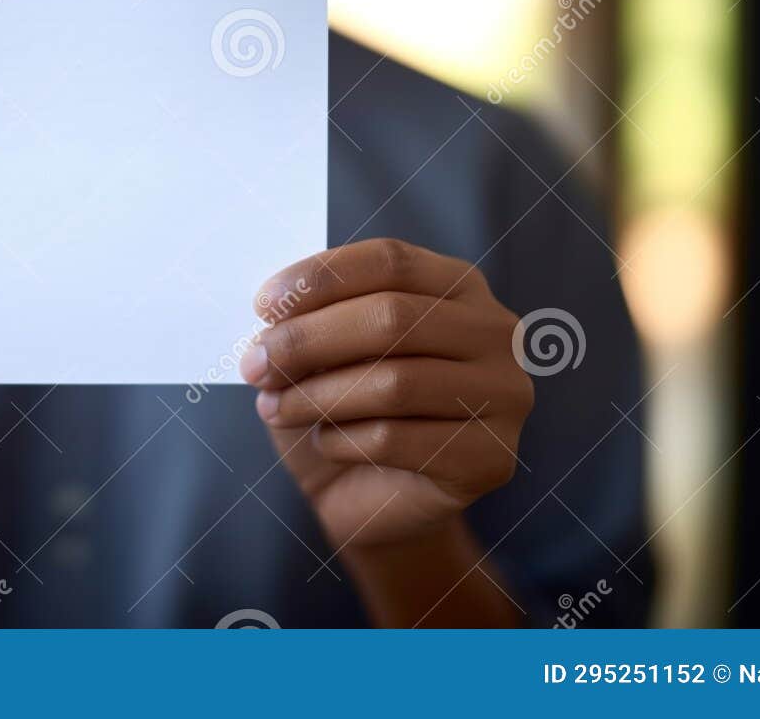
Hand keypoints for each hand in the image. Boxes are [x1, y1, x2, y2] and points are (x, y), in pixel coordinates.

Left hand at [241, 239, 532, 550]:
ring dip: (315, 396)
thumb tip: (278, 314)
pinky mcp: (491, 457)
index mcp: (458, 286)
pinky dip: (342, 440)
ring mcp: (504, 395)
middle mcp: (495, 332)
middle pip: (392, 317)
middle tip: (254, 365)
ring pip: (394, 382)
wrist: (367, 497)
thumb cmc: (344, 409)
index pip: (391, 261)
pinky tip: (324, 442)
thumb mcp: (321, 352)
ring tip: (272, 408)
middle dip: (307, 340)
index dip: (321, 277)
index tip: (263, 305)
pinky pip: (398, 440)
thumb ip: (310, 320)